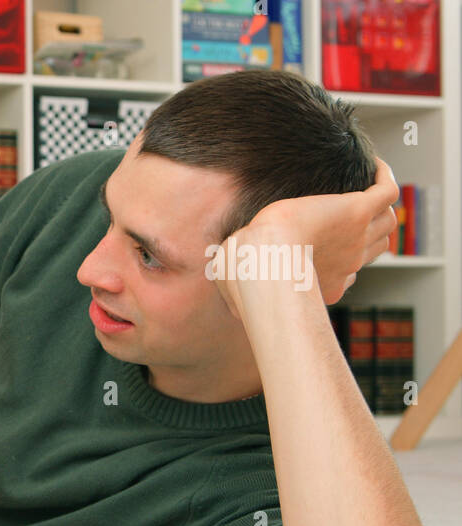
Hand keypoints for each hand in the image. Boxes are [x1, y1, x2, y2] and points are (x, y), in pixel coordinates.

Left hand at [215, 156, 398, 317]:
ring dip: (382, 205)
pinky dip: (384, 176)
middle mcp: (347, 264)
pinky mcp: (357, 211)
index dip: (343, 259)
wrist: (263, 259)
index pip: (348, 272)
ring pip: (387, 221)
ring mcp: (356, 239)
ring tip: (371, 184)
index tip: (327, 244)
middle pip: (376, 245)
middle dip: (372, 231)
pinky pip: (386, 191)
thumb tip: (216, 266)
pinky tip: (372, 163)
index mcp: (324, 285)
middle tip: (359, 209)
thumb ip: (234, 274)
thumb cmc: (244, 275)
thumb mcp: (239, 278)